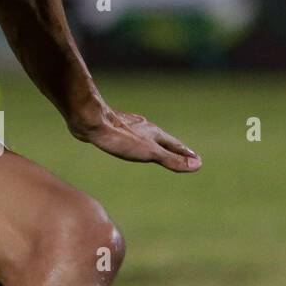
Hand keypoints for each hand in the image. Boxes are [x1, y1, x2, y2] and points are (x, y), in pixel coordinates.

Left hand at [69, 105, 201, 172]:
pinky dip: (136, 140)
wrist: (88, 120)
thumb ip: (171, 159)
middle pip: (162, 139)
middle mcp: (143, 127)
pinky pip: (128, 134)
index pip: (175, 146)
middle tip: (183, 154)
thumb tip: (198, 165)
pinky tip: (127, 140)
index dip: (185, 154)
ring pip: (145, 135)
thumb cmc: (118, 137)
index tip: (197, 160)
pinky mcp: (110, 127)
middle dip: (173, 147)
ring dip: (154, 142)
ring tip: (157, 146)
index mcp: (153, 133)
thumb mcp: (148, 152)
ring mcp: (127, 126)